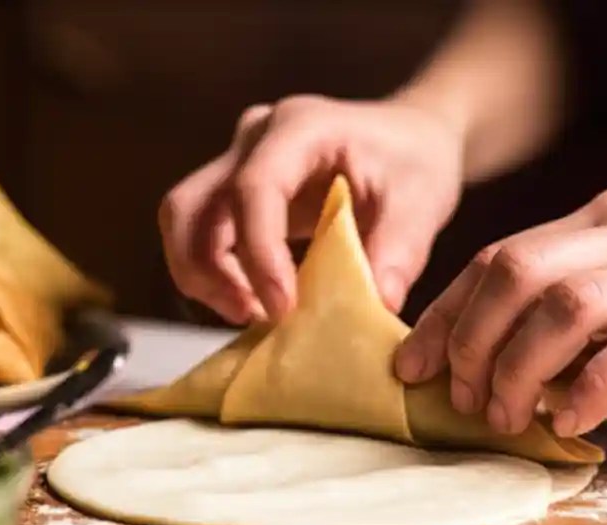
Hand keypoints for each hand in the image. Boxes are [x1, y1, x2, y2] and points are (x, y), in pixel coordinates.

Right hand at [159, 95, 463, 322]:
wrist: (408, 138)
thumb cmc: (416, 163)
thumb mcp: (423, 202)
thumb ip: (399, 251)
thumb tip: (375, 306)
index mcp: (300, 127)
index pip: (254, 189)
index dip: (259, 253)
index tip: (283, 307)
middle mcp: (254, 138)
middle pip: (189, 205)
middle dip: (207, 271)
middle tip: (250, 315)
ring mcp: (237, 161)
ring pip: (183, 223)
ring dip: (203, 278)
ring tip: (253, 315)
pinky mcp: (233, 190)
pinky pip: (202, 236)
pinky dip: (216, 276)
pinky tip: (256, 302)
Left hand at [395, 188, 606, 436]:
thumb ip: (588, 288)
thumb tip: (513, 350)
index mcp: (606, 217)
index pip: (499, 256)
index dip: (447, 313)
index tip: (412, 365)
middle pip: (515, 276)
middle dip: (471, 344)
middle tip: (461, 401)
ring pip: (566, 310)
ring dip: (520, 370)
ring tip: (507, 419)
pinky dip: (595, 388)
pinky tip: (573, 422)